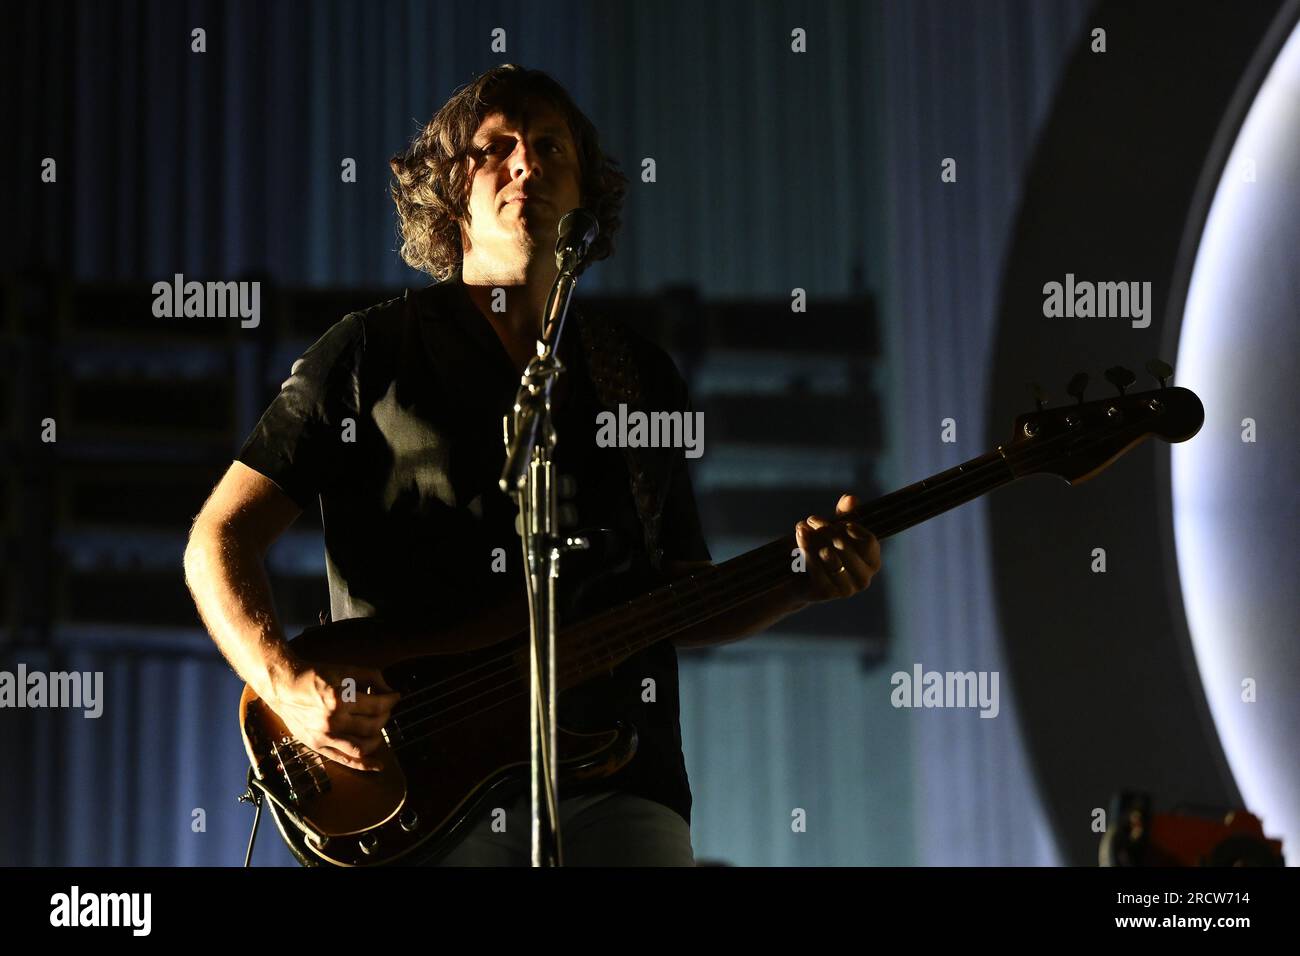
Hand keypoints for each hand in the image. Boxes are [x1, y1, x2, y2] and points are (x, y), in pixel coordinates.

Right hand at [267, 660, 400, 771]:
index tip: (395, 697)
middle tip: (385, 709)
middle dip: (385, 716)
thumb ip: (371, 676)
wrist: (284, 687)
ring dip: (378, 738)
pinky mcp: (318, 746)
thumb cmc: (314, 677)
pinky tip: (377, 766)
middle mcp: (332, 721)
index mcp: (339, 699)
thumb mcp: (345, 669)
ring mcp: (324, 736)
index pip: (377, 705)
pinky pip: (345, 759)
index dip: (391, 700)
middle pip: (373, 725)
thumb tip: (389, 689)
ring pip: (363, 746)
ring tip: (379, 728)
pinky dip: (363, 765)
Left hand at [793, 494, 881, 604]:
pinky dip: (805, 549)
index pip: (869, 541)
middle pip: (845, 545)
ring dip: (813, 537)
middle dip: (826, 529)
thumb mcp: (835, 530)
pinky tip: (800, 536)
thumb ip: (845, 514)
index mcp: (873, 562)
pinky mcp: (827, 594)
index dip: (851, 527)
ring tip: (802, 528)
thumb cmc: (822, 549)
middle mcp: (864, 579)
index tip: (837, 522)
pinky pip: (815, 566)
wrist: (800, 579)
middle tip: (811, 519)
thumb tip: (850, 498)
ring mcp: (846, 589)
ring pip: (828, 554)